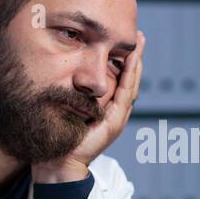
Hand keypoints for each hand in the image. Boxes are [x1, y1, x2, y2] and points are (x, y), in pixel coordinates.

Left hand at [32, 30, 143, 183]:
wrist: (60, 162)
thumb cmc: (60, 136)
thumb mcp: (67, 109)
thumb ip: (72, 95)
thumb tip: (62, 75)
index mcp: (107, 108)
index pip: (120, 80)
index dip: (124, 61)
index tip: (126, 42)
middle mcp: (115, 112)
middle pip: (130, 79)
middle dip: (135, 57)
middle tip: (139, 36)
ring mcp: (118, 117)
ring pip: (132, 83)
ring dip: (136, 62)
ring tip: (139, 42)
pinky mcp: (115, 122)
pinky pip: (126, 93)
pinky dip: (130, 76)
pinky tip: (132, 60)